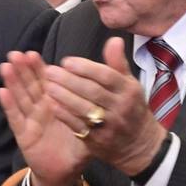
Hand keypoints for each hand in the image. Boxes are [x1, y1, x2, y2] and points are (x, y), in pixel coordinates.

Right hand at [0, 50, 89, 185]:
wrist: (65, 172)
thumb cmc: (76, 148)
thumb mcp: (89, 127)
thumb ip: (94, 109)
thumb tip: (110, 94)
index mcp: (56, 103)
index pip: (46, 81)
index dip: (38, 68)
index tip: (32, 54)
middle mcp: (41, 108)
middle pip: (30, 85)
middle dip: (22, 70)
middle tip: (16, 54)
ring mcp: (31, 120)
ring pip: (21, 97)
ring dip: (13, 82)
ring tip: (6, 66)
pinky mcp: (24, 134)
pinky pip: (15, 118)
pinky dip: (9, 105)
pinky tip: (2, 92)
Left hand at [45, 37, 167, 178]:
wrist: (139, 145)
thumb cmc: (131, 108)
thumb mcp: (130, 85)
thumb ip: (118, 63)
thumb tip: (113, 39)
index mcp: (128, 91)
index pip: (106, 76)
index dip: (85, 68)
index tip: (66, 61)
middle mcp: (120, 108)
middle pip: (92, 92)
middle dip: (69, 80)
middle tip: (50, 71)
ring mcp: (108, 126)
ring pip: (83, 109)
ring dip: (62, 96)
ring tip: (46, 84)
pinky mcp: (97, 141)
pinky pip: (78, 126)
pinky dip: (63, 114)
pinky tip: (51, 103)